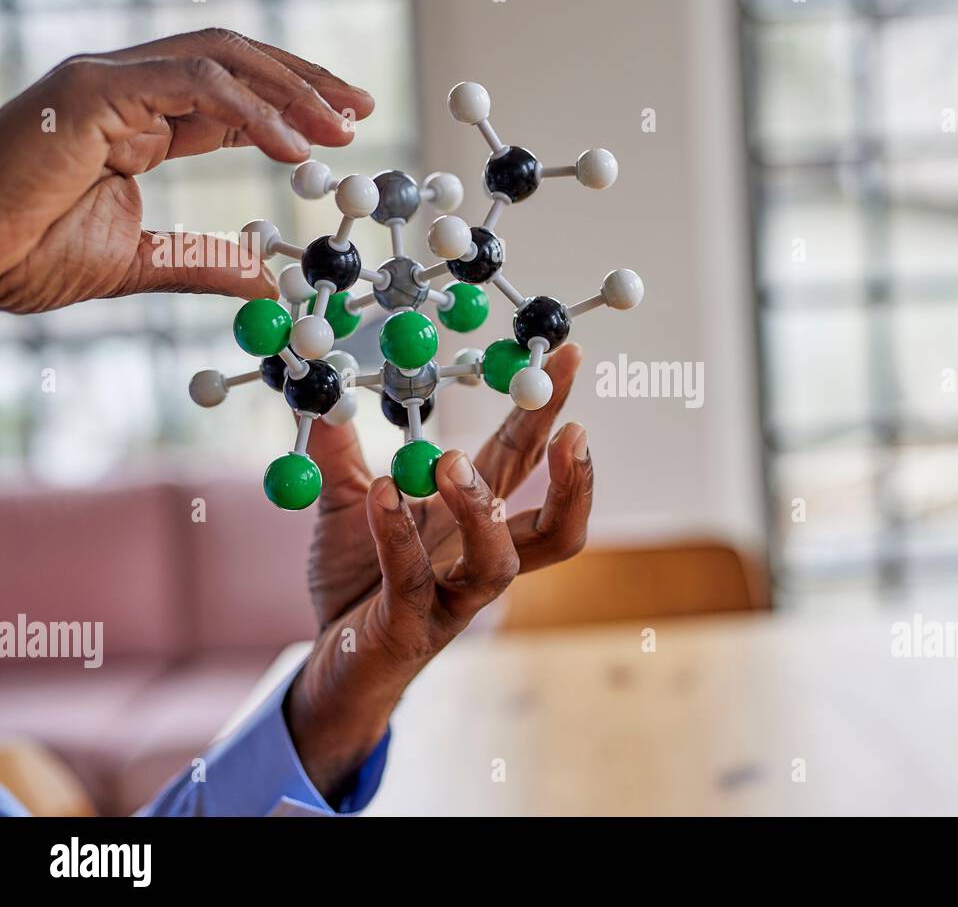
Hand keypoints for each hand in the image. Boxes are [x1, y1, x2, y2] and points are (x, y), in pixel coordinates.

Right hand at [0, 27, 373, 312]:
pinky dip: (249, 109)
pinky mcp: (96, 90)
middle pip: (235, 61)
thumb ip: (204, 263)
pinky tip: (290, 144)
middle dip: (303, 81)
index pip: (230, 95)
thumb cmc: (29, 255)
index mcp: (136, 123)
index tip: (344, 126)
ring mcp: (109, 82)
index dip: (290, 106)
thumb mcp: (140, 264)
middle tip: (360, 108)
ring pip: (221, 58)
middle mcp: (126, 90)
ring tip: (340, 126)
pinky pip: (193, 82)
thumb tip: (266, 279)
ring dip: (290, 89)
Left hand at [288, 344, 593, 797]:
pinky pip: (412, 578)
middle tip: (570, 428)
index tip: (564, 355)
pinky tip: (384, 494)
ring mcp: (451, 597)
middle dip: (570, 475)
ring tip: (452, 460)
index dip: (548, 409)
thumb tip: (326, 390)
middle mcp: (479, 558)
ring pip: (499, 562)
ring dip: (481, 508)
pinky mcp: (410, 625)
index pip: (525, 458)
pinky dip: (398, 534)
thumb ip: (341, 451)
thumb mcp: (346, 502)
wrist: (331, 663)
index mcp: (474, 519)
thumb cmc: (356, 581)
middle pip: (550, 521)